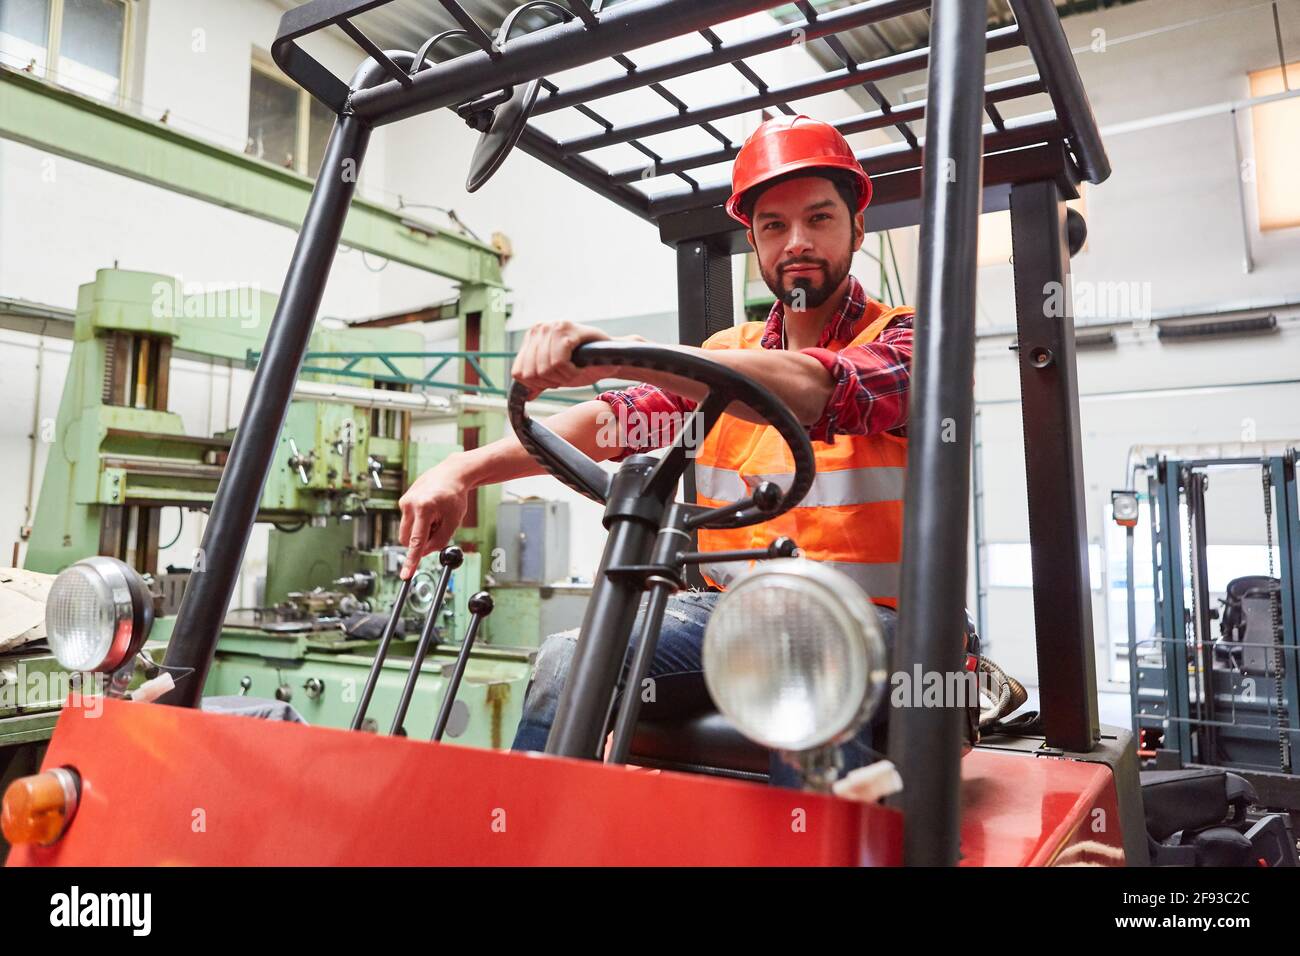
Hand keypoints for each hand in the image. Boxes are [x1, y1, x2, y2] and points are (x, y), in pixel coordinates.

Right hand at [397, 461, 469, 579]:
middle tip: (437, 529)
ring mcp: (404, 502)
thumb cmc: (454, 496)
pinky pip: (408, 522)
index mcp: (424, 508)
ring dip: (420, 532)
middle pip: (408, 539)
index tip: (405, 575)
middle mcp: (410, 504)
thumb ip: (439, 540)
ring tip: (434, 518)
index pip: (416, 542)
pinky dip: (419, 523)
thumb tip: (424, 553)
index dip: (411, 561)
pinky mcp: (403, 501)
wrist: (450, 474)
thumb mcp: (454, 521)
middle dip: (421, 542)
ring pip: (407, 532)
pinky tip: (430, 512)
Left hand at [512, 321, 642, 398]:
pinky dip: (570, 373)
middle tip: (568, 375)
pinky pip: (558, 363)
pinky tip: (579, 368)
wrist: (611, 356)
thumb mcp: (557, 374)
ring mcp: (551, 327)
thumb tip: (527, 397)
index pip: (518, 372)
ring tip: (574, 370)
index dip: (537, 384)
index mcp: (531, 337)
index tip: (555, 381)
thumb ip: (540, 382)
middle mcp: (538, 328)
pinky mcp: (565, 330)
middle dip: (551, 382)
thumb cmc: (585, 365)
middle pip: (531, 373)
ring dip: (563, 378)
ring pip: (544, 369)